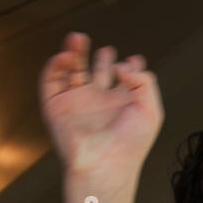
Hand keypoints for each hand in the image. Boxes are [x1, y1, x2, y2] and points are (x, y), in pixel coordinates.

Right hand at [38, 31, 163, 187]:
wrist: (104, 164)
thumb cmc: (130, 145)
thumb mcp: (150, 111)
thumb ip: (144, 82)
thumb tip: (122, 65)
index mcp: (121, 106)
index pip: (125, 82)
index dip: (130, 68)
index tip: (136, 60)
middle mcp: (99, 104)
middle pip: (97, 73)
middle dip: (101, 58)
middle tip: (107, 50)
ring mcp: (77, 104)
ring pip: (72, 72)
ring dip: (74, 53)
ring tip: (79, 38)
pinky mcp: (56, 108)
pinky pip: (51, 81)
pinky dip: (55, 65)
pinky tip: (66, 56)